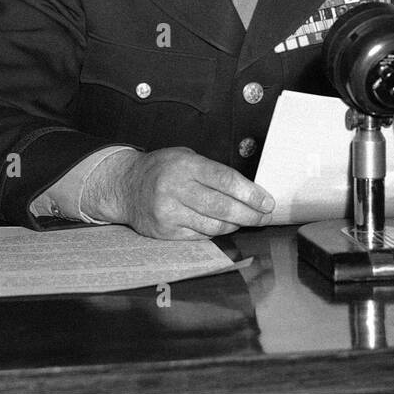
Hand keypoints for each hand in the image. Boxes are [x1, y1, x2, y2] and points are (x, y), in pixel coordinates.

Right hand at [86, 147, 274, 239]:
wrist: (125, 186)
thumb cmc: (163, 169)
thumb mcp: (186, 158)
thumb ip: (213, 172)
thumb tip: (250, 191)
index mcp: (185, 166)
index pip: (226, 181)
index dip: (251, 194)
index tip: (267, 202)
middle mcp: (175, 189)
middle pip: (223, 207)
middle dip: (250, 215)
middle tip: (265, 217)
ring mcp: (168, 213)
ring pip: (214, 226)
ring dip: (235, 225)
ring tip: (245, 220)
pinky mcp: (165, 232)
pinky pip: (200, 235)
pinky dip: (215, 231)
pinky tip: (221, 225)